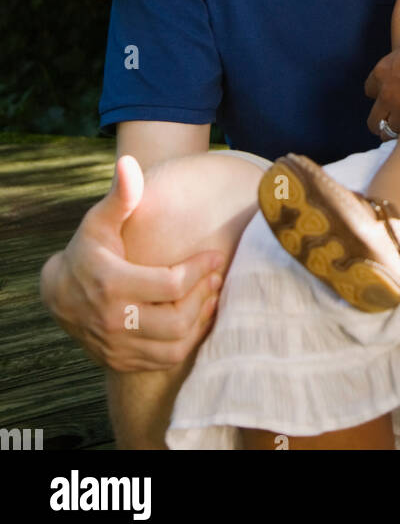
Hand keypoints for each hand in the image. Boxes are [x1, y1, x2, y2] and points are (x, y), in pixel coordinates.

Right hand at [40, 155, 223, 371]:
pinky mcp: (121, 361)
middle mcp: (114, 320)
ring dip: (199, 321)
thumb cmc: (89, 249)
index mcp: (111, 283)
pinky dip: (186, 341)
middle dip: (203, 296)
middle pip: (176, 320)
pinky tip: (197, 317)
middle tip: (216, 276)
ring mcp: (118, 345)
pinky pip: (164, 360)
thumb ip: (121, 195)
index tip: (215, 255)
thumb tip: (129, 162)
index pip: (169, 284)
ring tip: (210, 294)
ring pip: (173, 345)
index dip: (199, 269)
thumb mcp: (99, 220)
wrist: (59, 294)